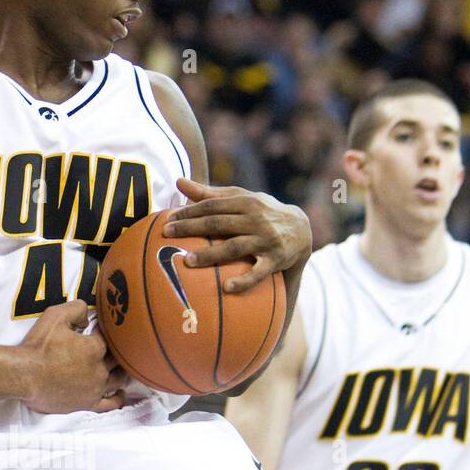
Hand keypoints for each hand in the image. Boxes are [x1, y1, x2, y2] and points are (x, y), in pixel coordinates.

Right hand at [21, 300, 126, 413]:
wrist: (24, 376)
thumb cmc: (38, 346)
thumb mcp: (55, 316)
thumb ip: (76, 309)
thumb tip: (87, 317)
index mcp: (95, 347)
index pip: (109, 338)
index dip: (105, 332)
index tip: (100, 330)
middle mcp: (99, 368)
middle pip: (116, 359)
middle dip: (116, 352)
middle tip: (114, 348)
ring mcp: (95, 388)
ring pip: (118, 380)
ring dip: (122, 372)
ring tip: (122, 368)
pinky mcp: (87, 403)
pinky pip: (109, 404)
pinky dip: (118, 398)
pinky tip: (121, 393)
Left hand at [163, 180, 312, 291]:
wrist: (301, 230)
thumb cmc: (261, 213)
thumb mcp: (240, 199)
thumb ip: (209, 194)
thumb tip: (178, 181)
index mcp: (245, 202)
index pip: (212, 205)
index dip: (189, 212)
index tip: (167, 220)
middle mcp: (255, 219)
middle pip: (219, 223)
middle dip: (192, 228)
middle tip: (167, 235)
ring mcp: (266, 240)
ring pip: (234, 247)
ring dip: (211, 254)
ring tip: (188, 261)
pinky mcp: (276, 260)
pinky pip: (258, 272)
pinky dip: (244, 280)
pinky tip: (227, 288)